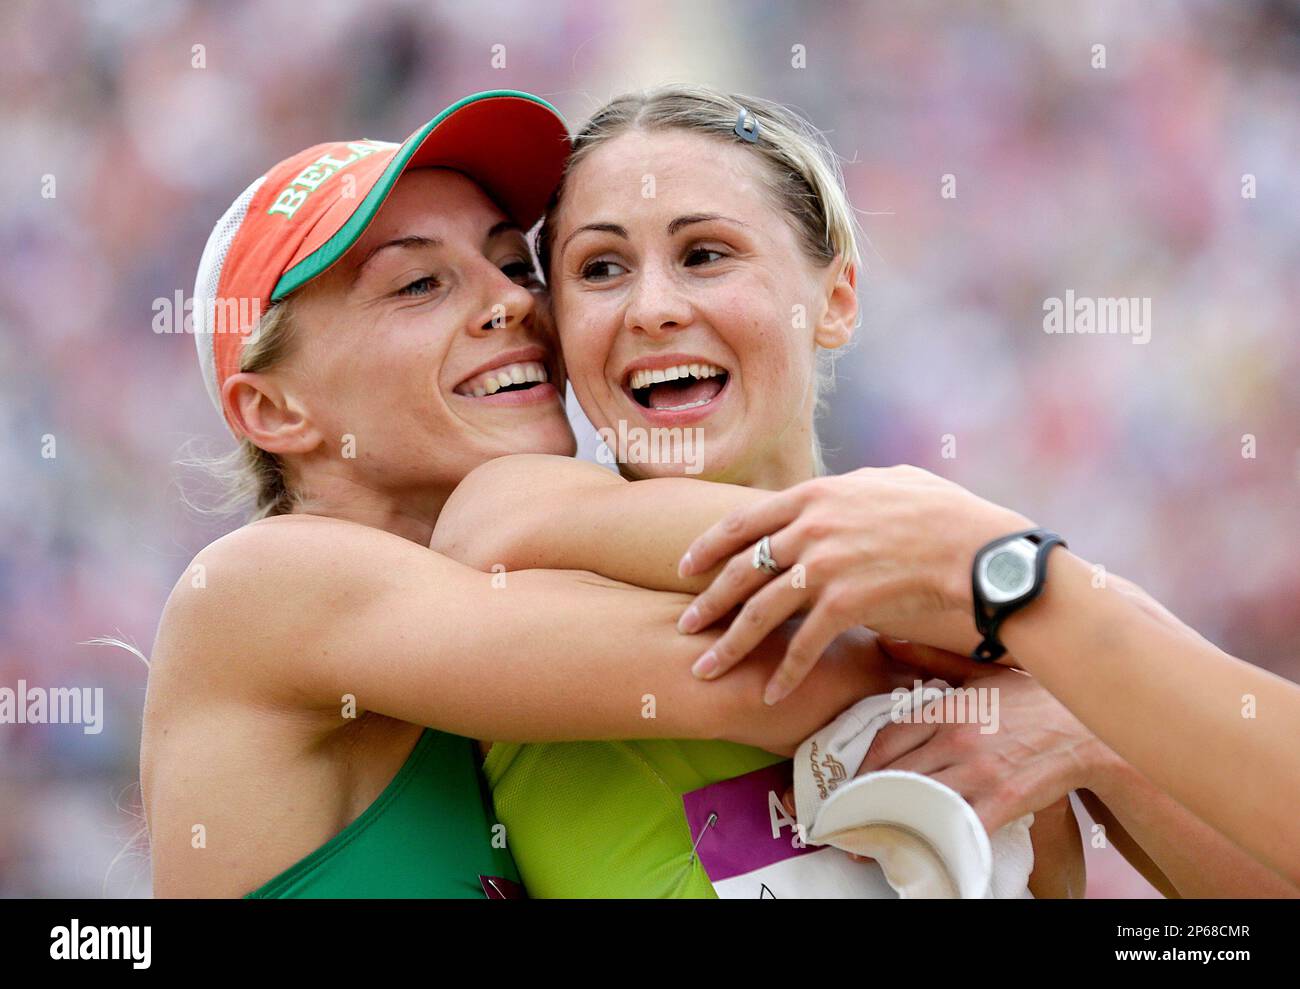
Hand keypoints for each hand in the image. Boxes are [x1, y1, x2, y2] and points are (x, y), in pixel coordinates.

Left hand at [677, 465, 1031, 702]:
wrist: (983, 552)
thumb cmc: (948, 515)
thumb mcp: (890, 482)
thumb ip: (850, 491)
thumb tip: (837, 493)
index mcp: (818, 494)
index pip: (746, 521)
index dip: (709, 546)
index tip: (685, 566)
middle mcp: (813, 527)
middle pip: (743, 569)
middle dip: (708, 601)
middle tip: (685, 625)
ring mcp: (827, 565)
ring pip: (761, 610)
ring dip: (729, 644)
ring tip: (705, 668)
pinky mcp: (848, 603)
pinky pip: (804, 644)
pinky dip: (784, 673)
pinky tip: (769, 694)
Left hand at [860, 663, 1104, 832]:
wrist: (1090, 728)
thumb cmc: (1034, 699)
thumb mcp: (980, 671)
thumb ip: (930, 659)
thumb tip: (886, 641)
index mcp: (947, 709)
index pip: (887, 739)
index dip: (864, 764)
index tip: (855, 780)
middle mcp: (956, 740)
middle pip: (894, 775)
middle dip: (869, 800)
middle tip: (855, 817)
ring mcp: (980, 772)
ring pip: (918, 802)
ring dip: (894, 823)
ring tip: (876, 841)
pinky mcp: (1003, 800)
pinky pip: (959, 826)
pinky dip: (938, 840)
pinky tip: (924, 851)